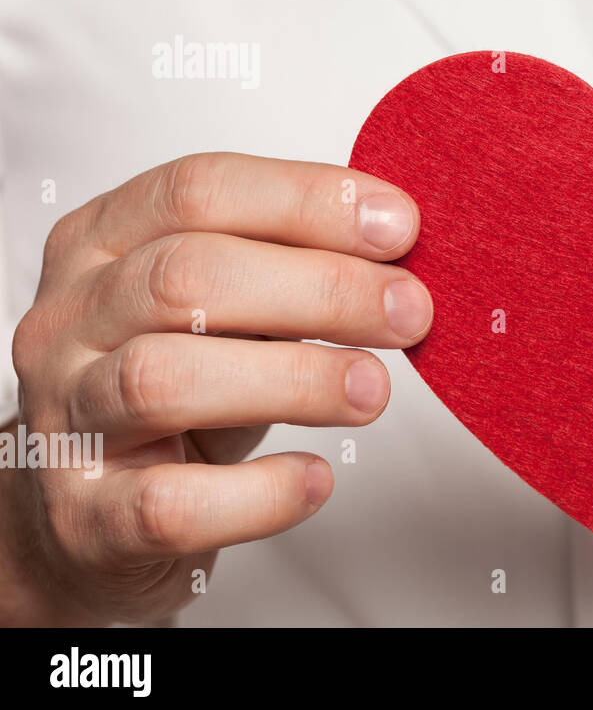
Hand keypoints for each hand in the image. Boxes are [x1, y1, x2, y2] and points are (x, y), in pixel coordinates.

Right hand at [0, 153, 431, 624]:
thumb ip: (292, 271)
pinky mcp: (86, 519)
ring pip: (166, 379)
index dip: (309, 201)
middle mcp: (68, 321)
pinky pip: (169, 504)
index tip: (401, 228)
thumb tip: (401, 256)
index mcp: (103, 243)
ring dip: (295, 379)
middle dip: (322, 288)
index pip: (199, 190)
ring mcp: (65, 420)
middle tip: (410, 312)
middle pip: (185, 276)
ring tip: (373, 390)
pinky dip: (257, 493)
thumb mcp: (227, 310)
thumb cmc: (181, 390)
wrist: (94, 514)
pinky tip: (315, 479)